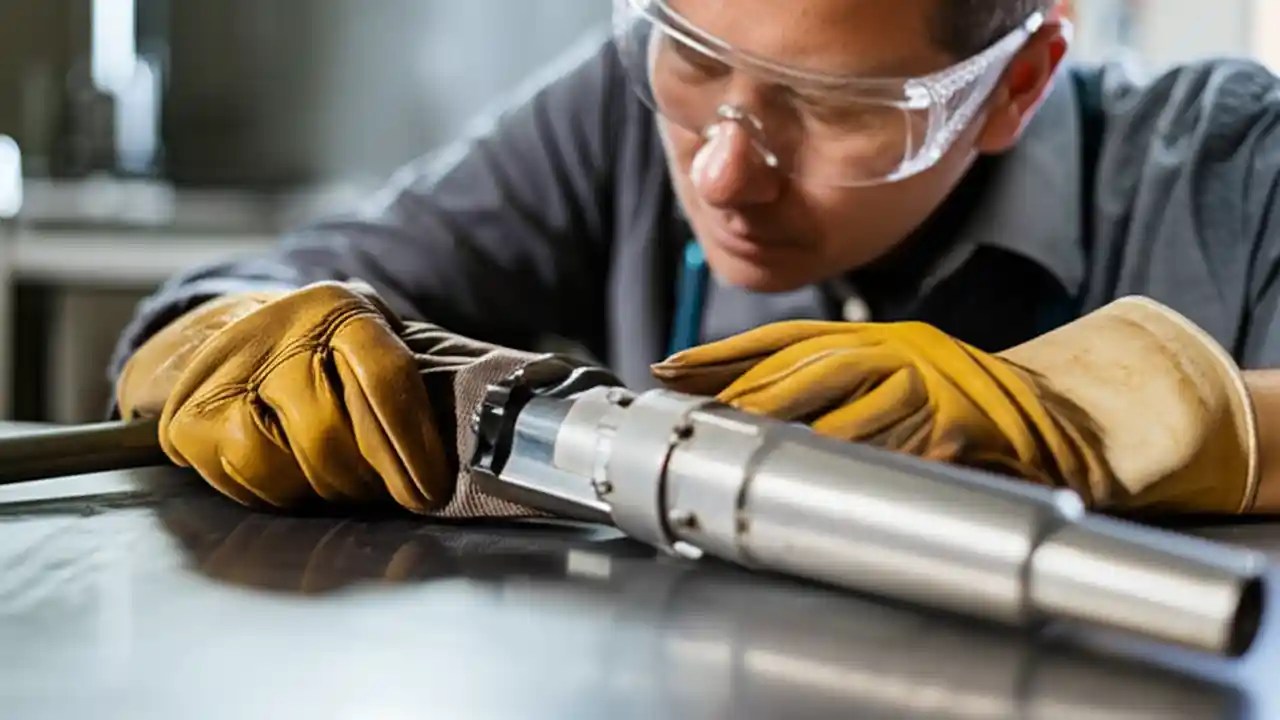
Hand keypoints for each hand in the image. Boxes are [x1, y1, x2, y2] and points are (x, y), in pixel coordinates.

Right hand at [117, 282, 454, 512]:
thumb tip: (477, 442)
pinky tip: (286, 473)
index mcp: (341, 309)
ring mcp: (228, 370)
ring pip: (284, 462)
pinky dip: (274, 491)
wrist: (223, 340)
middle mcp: (282, 329)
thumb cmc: (326, 358)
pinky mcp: (188, 417)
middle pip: (332, 433)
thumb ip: (418, 381)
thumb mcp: (378, 345)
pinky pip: (245, 476)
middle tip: (378, 488)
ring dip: (318, 488)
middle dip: (365, 478)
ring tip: (331, 477)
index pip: (384, 377)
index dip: (411, 445)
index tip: (430, 490)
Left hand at [653, 297, 1257, 514]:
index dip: (723, 354)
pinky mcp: (967, 426)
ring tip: (745, 454)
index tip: (667, 370)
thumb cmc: (961, 401)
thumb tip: (730, 396)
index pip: (783, 338)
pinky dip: (868, 466)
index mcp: (875, 337)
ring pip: (851, 408)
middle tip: (698, 421)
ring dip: (796, 434)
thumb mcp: (890, 374)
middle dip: (747, 396)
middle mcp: (898, 350)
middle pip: (807, 370)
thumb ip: (824, 381)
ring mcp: (934, 384)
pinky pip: (909, 448)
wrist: (1060, 416)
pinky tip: (830, 481)